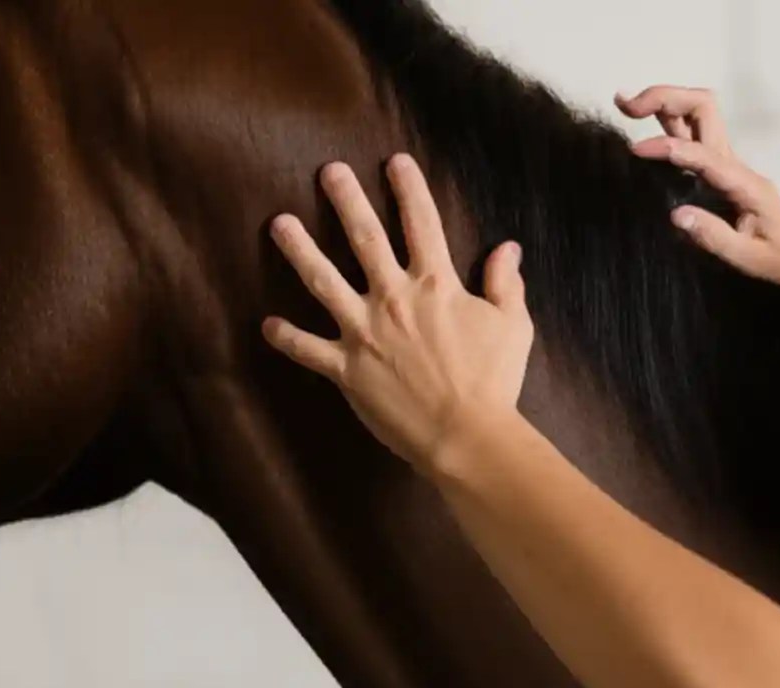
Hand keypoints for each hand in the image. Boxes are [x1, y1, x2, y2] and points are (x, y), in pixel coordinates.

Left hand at [262, 155, 533, 473]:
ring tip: (278, 223)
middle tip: (328, 171)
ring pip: (322, 281)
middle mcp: (394, 298)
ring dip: (299, 250)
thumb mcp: (513, 325)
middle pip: (364, 238)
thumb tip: (509, 248)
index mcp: (436, 285)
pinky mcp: (347, 368)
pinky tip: (267, 325)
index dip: (407, 188)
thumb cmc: (494, 381)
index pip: (420, 223)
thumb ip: (506, 283)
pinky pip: (308, 349)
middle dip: (345, 200)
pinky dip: (286, 338)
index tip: (393, 161)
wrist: (465, 434)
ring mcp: (365, 332)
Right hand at [615, 85, 779, 288]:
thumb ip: (712, 235)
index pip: (704, 153)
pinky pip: (692, 134)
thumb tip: (676, 214)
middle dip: (666, 98)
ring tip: (627, 104)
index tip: (637, 150)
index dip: (669, 147)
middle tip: (629, 105)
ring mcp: (727, 162)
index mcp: (745, 182)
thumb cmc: (774, 258)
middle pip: (703, 108)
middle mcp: (736, 163)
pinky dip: (667, 120)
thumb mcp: (745, 257)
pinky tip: (644, 124)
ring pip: (697, 114)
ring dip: (665, 102)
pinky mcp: (718, 168)